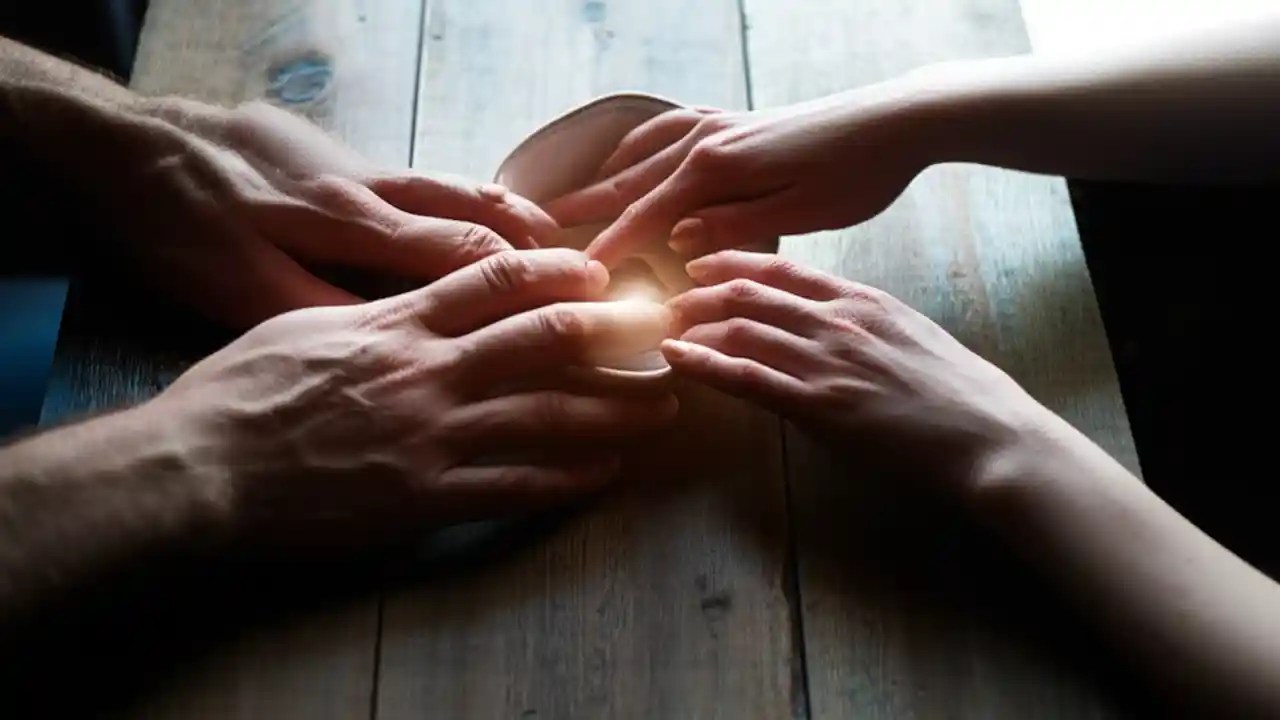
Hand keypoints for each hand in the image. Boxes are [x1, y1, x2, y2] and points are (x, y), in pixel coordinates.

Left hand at [100, 99, 558, 326]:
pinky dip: (462, 198)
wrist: (127, 143)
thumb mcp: (238, 284)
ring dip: (507, 211)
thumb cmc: (178, 220)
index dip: (524, 278)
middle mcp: (367, 187)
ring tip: (553, 241)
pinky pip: (419, 179)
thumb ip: (324, 313)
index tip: (573, 302)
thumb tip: (401, 347)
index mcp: (349, 221)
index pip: (461, 248)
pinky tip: (471, 217)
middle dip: (535, 240)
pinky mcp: (334, 157)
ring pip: (451, 182)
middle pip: (473, 206)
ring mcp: (353, 165)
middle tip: (589, 270)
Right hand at [152, 249, 674, 550]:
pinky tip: (606, 474)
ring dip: (613, 411)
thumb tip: (416, 297)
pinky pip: (516, 486)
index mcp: (398, 323)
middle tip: (660, 337)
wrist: (200, 468)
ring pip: (547, 414)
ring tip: (660, 409)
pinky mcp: (425, 496)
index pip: (496, 280)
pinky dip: (568, 479)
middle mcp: (428, 371)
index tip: (600, 273)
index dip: (558, 272)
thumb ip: (373, 312)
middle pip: (543, 340)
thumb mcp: (303, 325)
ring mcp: (432, 435)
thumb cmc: (238, 392)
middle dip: (612, 336)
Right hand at [545, 82, 934, 266]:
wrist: (892, 120)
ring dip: (603, 178)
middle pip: (630, 181)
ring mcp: (718, 124)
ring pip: (642, 152)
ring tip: (571, 200)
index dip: (608, 249)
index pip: (645, 217)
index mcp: (716, 170)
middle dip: (585, 209)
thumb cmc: (855, 174)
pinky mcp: (734, 119)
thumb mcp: (798, 214)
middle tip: (539, 232)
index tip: (574, 277)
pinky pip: (667, 128)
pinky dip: (637, 145)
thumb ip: (732, 228)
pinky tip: (632, 155)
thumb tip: (675, 241)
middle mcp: (706, 141)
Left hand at [661, 251, 1054, 490]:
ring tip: (661, 327)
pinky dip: (704, 364)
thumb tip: (830, 324)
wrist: (990, 435)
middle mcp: (839, 321)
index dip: (732, 261)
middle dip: (699, 291)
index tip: (699, 263)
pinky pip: (748, 377)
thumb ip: (865, 324)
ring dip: (693, 325)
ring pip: (741, 327)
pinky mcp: (821, 405)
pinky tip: (675, 358)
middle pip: (750, 291)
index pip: (782, 267)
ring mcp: (828, 361)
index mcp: (862, 300)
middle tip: (667, 298)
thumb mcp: (911, 337)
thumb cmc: (960, 394)